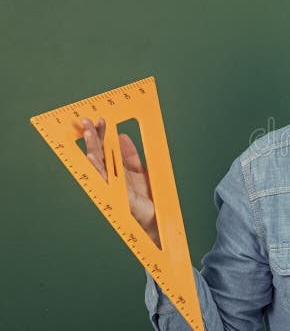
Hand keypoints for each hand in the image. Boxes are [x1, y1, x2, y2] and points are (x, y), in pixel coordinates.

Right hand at [81, 118, 160, 247]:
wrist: (157, 216)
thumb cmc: (147, 196)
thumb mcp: (141, 170)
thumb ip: (131, 155)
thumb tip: (123, 136)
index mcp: (117, 169)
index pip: (106, 148)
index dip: (103, 134)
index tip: (101, 119)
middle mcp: (111, 176)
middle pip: (99, 153)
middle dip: (93, 136)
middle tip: (87, 120)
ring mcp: (111, 185)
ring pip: (98, 163)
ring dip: (92, 146)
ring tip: (87, 131)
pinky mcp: (115, 194)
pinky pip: (104, 179)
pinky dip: (96, 167)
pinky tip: (90, 156)